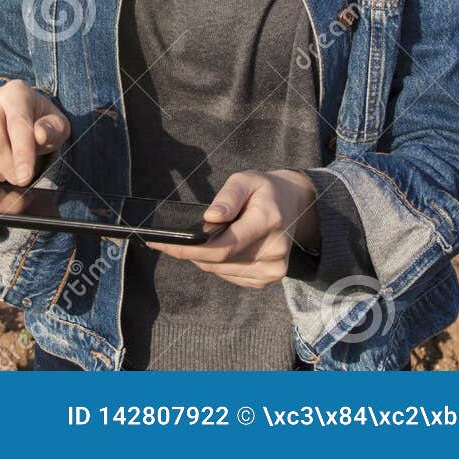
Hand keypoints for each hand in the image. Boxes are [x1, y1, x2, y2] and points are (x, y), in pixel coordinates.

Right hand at [0, 79, 69, 186]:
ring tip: (7, 173)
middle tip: (19, 180)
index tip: (25, 178)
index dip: (21, 154)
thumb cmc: (40, 122)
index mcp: (15, 92)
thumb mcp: (57, 125)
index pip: (17, 125)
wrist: (16, 117)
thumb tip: (40, 134)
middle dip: (7, 167)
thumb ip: (52, 129)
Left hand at [145, 170, 318, 288]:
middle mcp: (273, 251)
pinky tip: (216, 248)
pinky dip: (217, 264)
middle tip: (167, 242)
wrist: (296, 206)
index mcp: (268, 221)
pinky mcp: (267, 279)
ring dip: (203, 258)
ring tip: (197, 240)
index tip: (163, 244)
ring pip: (221, 271)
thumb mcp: (246, 180)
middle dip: (190, 252)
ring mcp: (272, 269)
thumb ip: (228, 197)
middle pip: (219, 262)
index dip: (190, 249)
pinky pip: (230, 276)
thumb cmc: (266, 191)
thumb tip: (209, 218)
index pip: (223, 246)